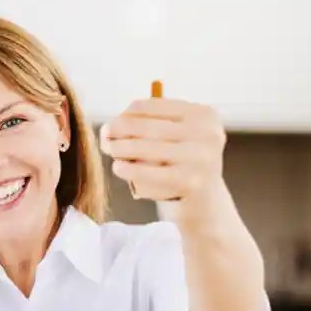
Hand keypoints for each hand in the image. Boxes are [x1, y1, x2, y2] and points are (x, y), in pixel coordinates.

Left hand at [99, 97, 227, 206]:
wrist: (205, 204)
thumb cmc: (181, 165)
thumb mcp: (175, 139)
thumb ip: (148, 126)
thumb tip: (110, 127)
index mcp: (204, 115)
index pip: (152, 106)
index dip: (126, 114)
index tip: (112, 123)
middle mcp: (207, 134)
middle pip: (148, 127)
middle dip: (120, 130)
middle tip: (103, 135)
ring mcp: (201, 158)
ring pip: (146, 148)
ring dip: (121, 148)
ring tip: (108, 149)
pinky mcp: (191, 182)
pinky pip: (149, 173)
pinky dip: (129, 169)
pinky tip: (117, 167)